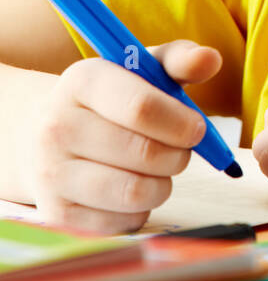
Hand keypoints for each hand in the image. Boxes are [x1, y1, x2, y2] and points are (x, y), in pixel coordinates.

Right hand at [29, 40, 221, 234]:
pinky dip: (141, 209)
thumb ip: (179, 61)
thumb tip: (210, 59)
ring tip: (159, 169)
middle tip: (180, 150)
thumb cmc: (111, 99)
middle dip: (178, 155)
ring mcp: (52, 173)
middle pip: (145, 153)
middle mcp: (57, 126)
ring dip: (163, 184)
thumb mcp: (141, 70)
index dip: (182, 122)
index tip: (197, 128)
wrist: (44, 134)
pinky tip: (132, 188)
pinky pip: (124, 221)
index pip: (141, 108)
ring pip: (136, 192)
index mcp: (82, 81)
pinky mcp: (58, 213)